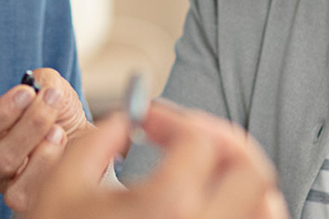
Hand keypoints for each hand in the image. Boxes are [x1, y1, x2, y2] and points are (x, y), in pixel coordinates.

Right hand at [0, 68, 88, 210]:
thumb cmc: (56, 111)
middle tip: (50, 101)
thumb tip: (38, 88)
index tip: (27, 92)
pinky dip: (47, 164)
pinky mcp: (22, 199)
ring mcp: (3, 185)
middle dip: (27, 124)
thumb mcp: (47, 87)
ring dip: (38, 140)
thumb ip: (39, 81)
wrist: (81, 136)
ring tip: (59, 128)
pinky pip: (25, 190)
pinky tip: (61, 146)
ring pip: (8, 168)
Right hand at [26, 101, 286, 218]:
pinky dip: (249, 212)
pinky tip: (216, 204)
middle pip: (250, 171)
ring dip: (243, 178)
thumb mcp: (62, 183)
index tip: (146, 121)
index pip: (199, 142)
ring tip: (210, 168)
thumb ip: (97, 139)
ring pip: (266, 207)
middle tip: (190, 135)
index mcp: (164, 208)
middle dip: (222, 140)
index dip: (171, 118)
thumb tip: (126, 121)